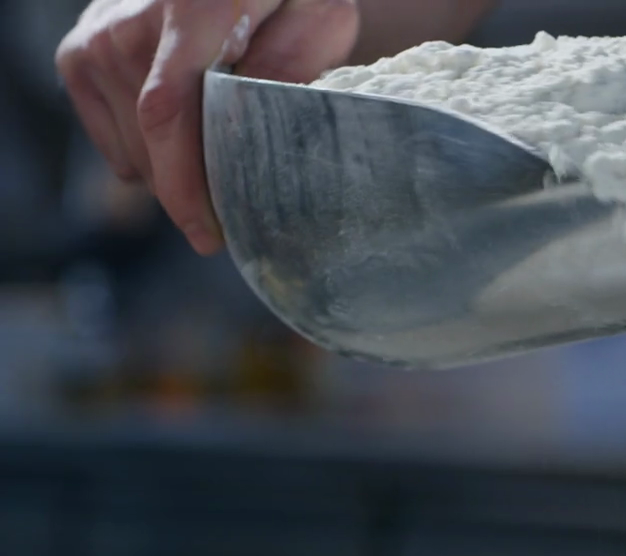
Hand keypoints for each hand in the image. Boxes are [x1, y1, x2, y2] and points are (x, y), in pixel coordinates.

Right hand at [56, 0, 361, 254]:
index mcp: (192, 6)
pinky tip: (185, 146)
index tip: (207, 234)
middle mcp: (128, 20)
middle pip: (151, 139)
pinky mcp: (79, 55)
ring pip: (132, 148)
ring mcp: (97, 38)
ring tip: (223, 166)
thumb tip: (258, 125)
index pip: (168, 108)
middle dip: (197, 190)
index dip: (183, 181)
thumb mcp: (317, 12)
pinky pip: (112, 140)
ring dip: (177, 175)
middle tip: (242, 212)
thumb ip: (296, 60)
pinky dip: (149, 158)